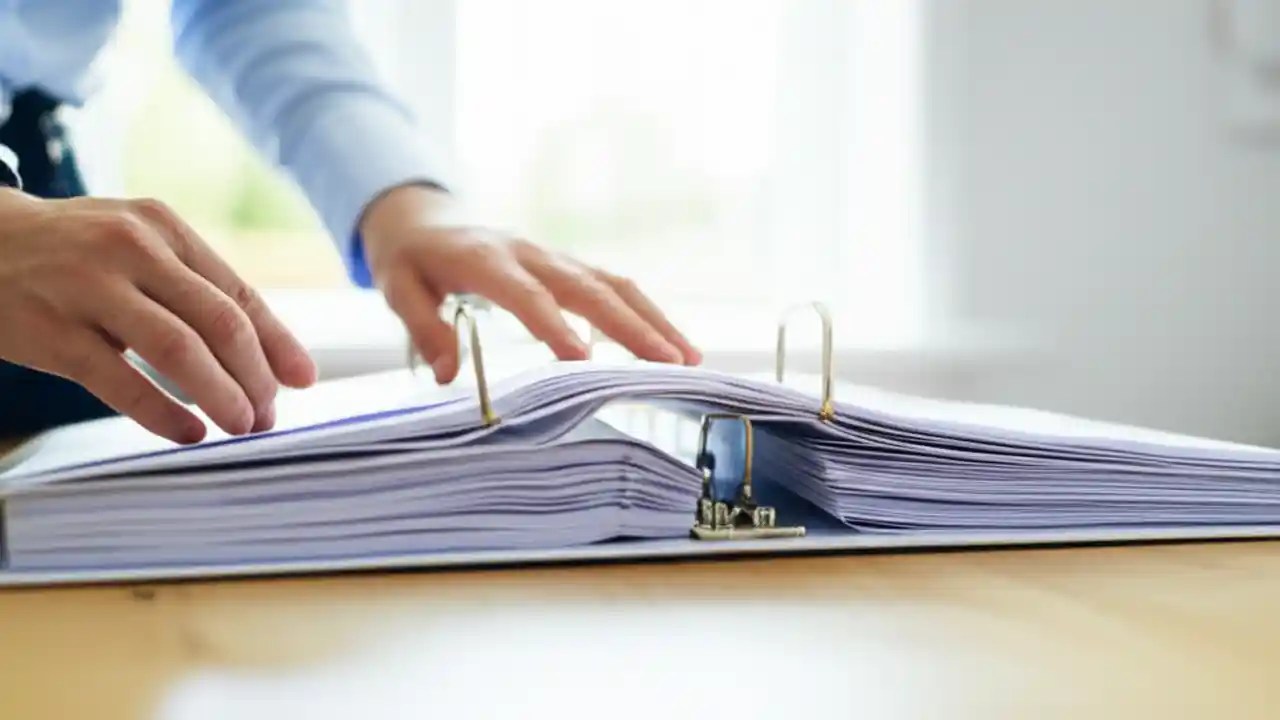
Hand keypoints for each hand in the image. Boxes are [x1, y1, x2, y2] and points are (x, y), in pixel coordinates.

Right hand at [0, 190, 316, 442]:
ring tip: (242, 426)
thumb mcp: (136, 245)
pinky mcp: (52, 330)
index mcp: (163, 228)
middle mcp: (132, 249)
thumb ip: (194, 287)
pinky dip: (163, 413)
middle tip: (268, 415)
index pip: (238, 293)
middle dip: (255, 377)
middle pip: (220, 322)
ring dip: (222, 395)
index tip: (304, 380)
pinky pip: (120, 381)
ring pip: (179, 349)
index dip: (277, 342)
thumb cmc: (74, 253)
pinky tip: (188, 433)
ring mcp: (89, 288)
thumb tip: (267, 351)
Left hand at [359, 185, 700, 383]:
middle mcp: (531, 254)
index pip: (527, 295)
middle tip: (668, 362)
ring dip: (653, 319)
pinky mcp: (568, 265)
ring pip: (614, 284)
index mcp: (485, 260)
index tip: (583, 361)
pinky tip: (671, 345)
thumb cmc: (411, 258)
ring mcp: (555, 257)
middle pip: (589, 288)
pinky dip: (645, 313)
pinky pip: (613, 286)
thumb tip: (447, 375)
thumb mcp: (398, 287)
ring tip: (688, 358)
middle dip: (632, 326)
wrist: (425, 216)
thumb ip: (422, 327)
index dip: (555, 325)